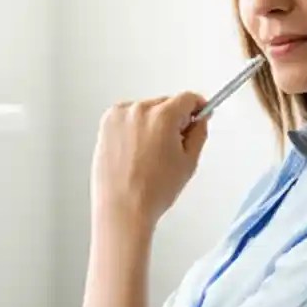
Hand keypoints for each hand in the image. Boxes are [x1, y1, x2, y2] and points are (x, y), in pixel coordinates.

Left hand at [91, 92, 208, 232]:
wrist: (122, 208)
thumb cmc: (153, 190)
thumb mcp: (189, 161)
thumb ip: (198, 132)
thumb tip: (200, 119)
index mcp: (162, 116)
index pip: (187, 98)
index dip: (197, 107)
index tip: (199, 114)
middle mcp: (138, 110)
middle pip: (166, 103)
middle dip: (174, 119)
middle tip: (173, 147)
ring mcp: (119, 117)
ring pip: (146, 111)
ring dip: (153, 123)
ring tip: (151, 155)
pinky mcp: (105, 125)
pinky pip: (128, 119)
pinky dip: (134, 129)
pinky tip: (136, 152)